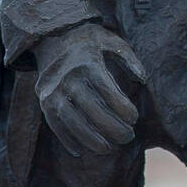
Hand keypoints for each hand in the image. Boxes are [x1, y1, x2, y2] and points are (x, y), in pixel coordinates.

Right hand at [33, 22, 146, 156]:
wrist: (53, 36)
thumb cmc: (90, 41)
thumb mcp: (112, 42)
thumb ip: (130, 59)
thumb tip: (143, 79)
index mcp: (88, 63)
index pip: (107, 91)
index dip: (122, 107)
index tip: (135, 118)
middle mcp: (68, 78)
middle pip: (91, 109)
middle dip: (111, 127)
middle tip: (128, 137)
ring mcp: (53, 91)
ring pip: (71, 121)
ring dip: (90, 139)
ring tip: (107, 149)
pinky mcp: (43, 101)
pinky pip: (55, 124)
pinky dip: (67, 139)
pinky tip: (81, 150)